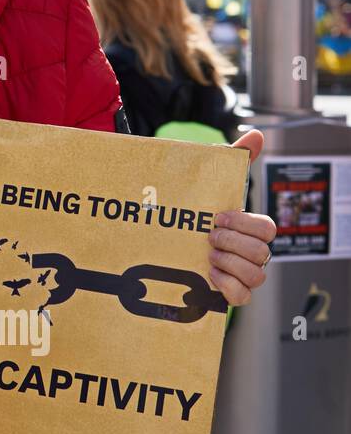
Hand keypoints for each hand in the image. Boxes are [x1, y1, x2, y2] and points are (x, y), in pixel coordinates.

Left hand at [207, 129, 278, 304]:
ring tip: (208, 254)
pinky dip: (227, 285)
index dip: (245, 224)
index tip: (218, 217)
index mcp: (249, 228)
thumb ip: (235, 158)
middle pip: (263, 253)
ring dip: (230, 263)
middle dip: (234, 243)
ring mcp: (241, 274)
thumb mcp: (211, 182)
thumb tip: (257, 135)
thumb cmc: (196, 211)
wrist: (166, 236)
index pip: (267, 228)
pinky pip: (242, 297)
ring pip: (256, 275)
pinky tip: (209, 272)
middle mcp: (250, 252)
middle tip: (209, 236)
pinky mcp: (228, 293)